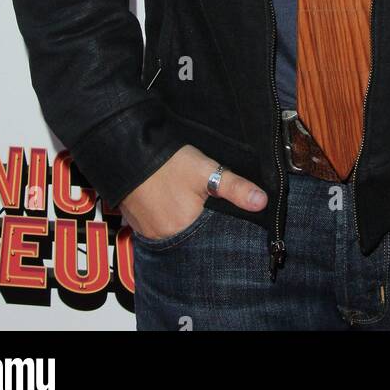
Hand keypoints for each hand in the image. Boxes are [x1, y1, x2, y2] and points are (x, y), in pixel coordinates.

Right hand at [119, 144, 267, 239]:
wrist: (128, 150)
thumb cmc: (169, 162)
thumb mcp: (206, 170)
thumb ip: (234, 188)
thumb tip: (262, 202)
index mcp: (183, 229)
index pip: (207, 239)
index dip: (217, 231)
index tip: (223, 220)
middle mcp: (163, 237)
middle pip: (188, 237)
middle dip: (199, 229)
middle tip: (204, 210)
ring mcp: (146, 231)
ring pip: (171, 233)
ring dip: (180, 224)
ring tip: (187, 207)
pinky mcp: (135, 222)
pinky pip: (155, 227)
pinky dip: (164, 219)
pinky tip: (169, 203)